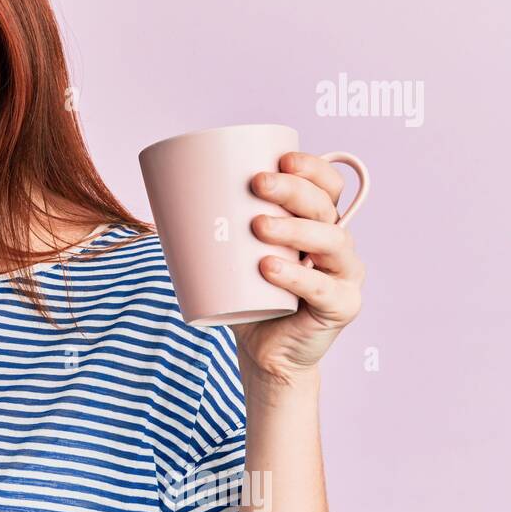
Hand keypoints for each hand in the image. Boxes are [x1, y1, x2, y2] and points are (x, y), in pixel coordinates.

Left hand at [231, 151, 366, 387]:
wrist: (265, 352)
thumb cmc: (250, 297)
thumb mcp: (235, 256)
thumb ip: (219, 228)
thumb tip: (165, 197)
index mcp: (317, 223)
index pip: (326, 185)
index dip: (310, 168)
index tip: (280, 159)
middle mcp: (337, 244)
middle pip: (325, 205)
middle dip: (292, 189)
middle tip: (257, 184)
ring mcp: (345, 275)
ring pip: (331, 240)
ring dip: (294, 228)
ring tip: (258, 226)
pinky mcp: (342, 306)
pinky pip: (322, 288)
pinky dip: (296, 276)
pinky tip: (269, 267)